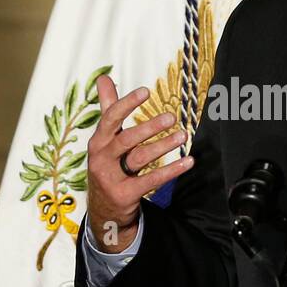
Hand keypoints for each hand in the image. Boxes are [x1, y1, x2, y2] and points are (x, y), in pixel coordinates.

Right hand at [85, 74, 193, 252]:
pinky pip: (151, 180)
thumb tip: (104, 78)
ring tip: (183, 136)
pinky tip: (188, 162)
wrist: (103, 209)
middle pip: (127, 139)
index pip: (110, 118)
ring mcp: (112, 178)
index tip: (145, 92)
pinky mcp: (125, 195)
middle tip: (171, 116)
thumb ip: (107, 108)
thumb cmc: (108, 165)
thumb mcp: (104, 139)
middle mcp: (102, 158)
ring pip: (140, 158)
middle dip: (149, 127)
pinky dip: (171, 170)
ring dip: (163, 146)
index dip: (127, 104)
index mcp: (98, 141)